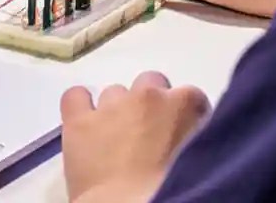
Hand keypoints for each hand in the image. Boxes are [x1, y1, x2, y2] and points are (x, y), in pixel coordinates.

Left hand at [60, 72, 210, 202]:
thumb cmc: (175, 191)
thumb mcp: (200, 159)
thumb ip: (193, 136)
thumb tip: (184, 140)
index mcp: (185, 106)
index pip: (190, 99)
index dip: (182, 119)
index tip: (178, 140)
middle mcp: (149, 95)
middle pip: (150, 84)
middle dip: (149, 106)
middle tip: (147, 137)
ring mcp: (112, 105)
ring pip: (115, 92)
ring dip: (117, 110)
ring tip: (115, 140)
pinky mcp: (80, 120)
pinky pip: (75, 97)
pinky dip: (80, 106)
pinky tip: (84, 123)